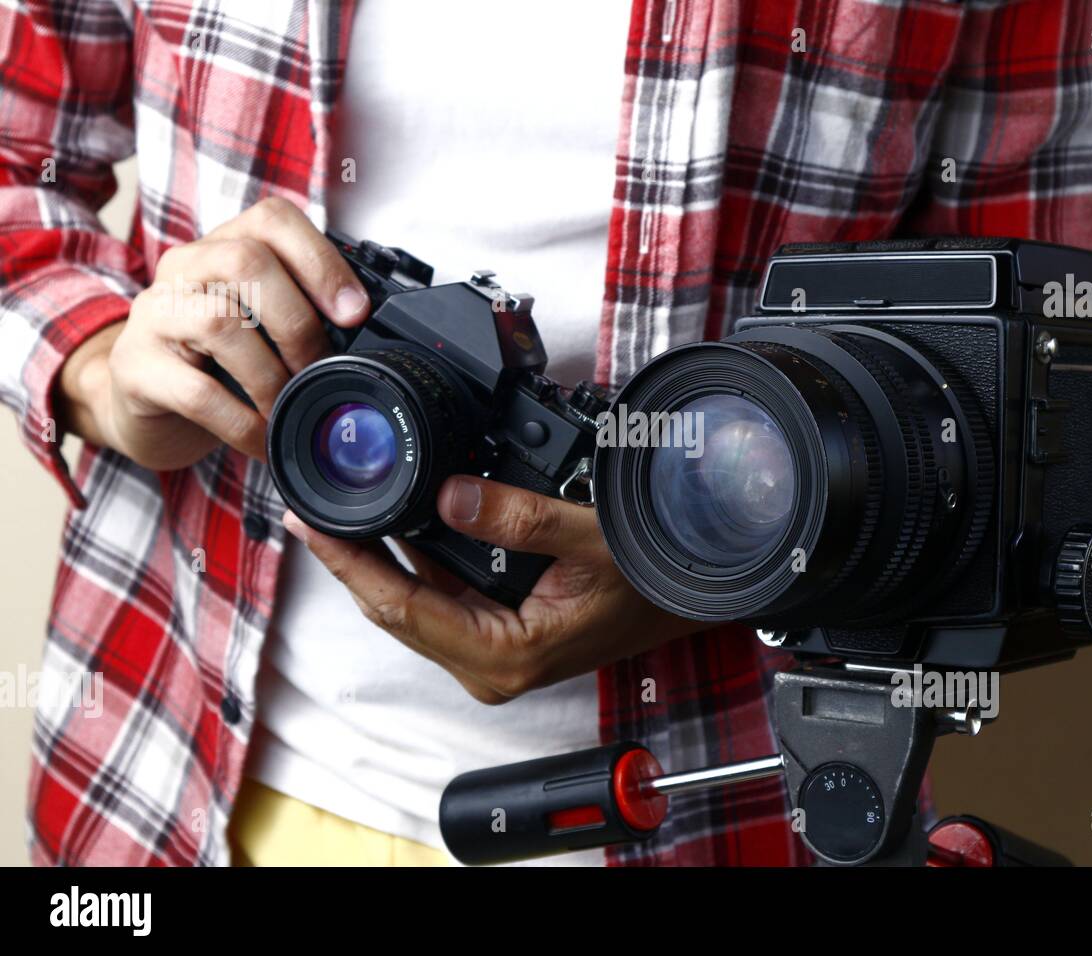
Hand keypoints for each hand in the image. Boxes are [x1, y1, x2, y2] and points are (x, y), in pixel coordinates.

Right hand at [56, 197, 369, 469]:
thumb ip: (304, 314)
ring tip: (290, 407)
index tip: (355, 313)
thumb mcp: (261, 326)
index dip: (321, 262)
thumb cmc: (215, 360)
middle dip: (298, 321)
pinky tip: (263, 440)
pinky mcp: (136, 368)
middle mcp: (186, 268)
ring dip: (271, 375)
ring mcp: (155, 314)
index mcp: (224, 247)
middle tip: (318, 367)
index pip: (273, 220)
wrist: (141, 402)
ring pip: (219, 322)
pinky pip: (198, 393)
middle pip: (246, 261)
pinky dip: (243, 422)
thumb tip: (366, 334)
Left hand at [283, 475, 701, 703]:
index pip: (401, 606)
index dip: (349, 563)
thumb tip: (449, 495)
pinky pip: (435, 602)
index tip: (310, 524)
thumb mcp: (589, 539)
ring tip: (338, 513)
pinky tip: (391, 528)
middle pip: (393, 611)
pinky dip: (407, 566)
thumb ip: (518, 519)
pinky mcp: (496, 639)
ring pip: (410, 606)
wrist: (683, 600)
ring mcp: (490, 656)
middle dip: (350, 561)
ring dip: (374, 562)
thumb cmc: (648, 583)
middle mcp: (488, 666)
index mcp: (503, 654)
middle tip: (311, 508)